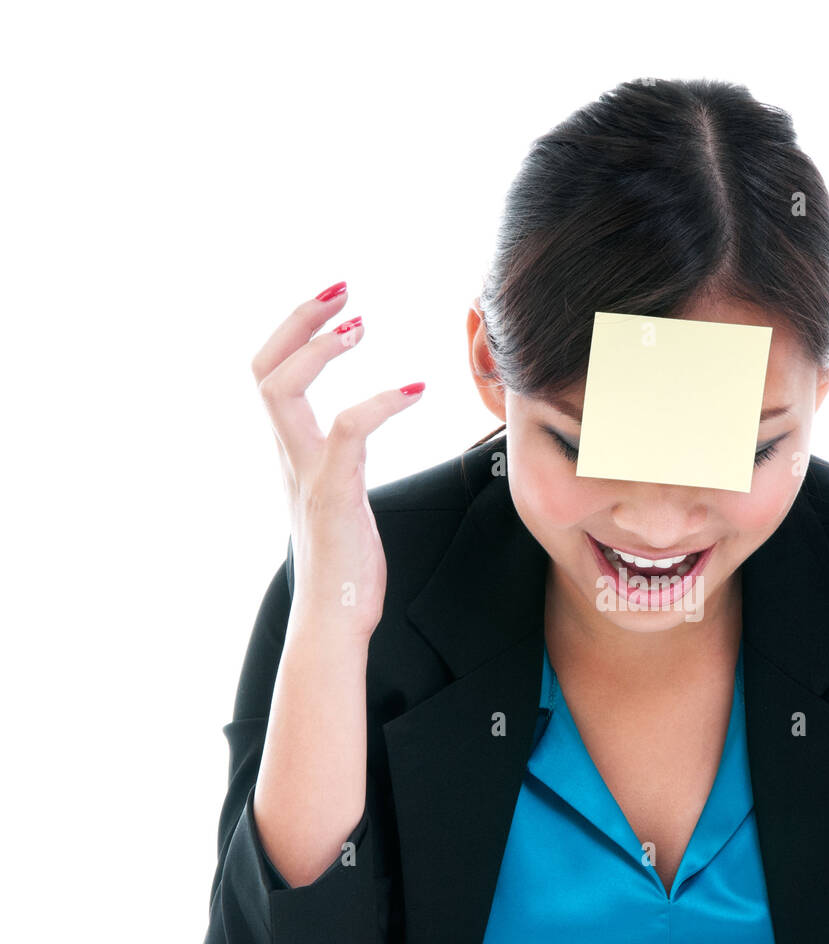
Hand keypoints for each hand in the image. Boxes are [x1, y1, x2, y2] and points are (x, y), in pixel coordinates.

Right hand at [250, 282, 424, 637]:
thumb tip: (354, 438)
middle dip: (299, 320)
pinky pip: (348, 431)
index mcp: (292, 453)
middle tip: (343, 291)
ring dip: (321, 347)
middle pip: (263, 368)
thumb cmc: (346, 566)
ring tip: (362, 323)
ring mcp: (307, 474)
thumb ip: (340, 460)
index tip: (337, 305)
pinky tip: (416, 388)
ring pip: (282, 390)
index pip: (270, 375)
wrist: (334, 619)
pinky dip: (380, 401)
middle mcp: (290, 457)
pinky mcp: (332, 495)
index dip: (296, 332)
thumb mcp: (340, 497)